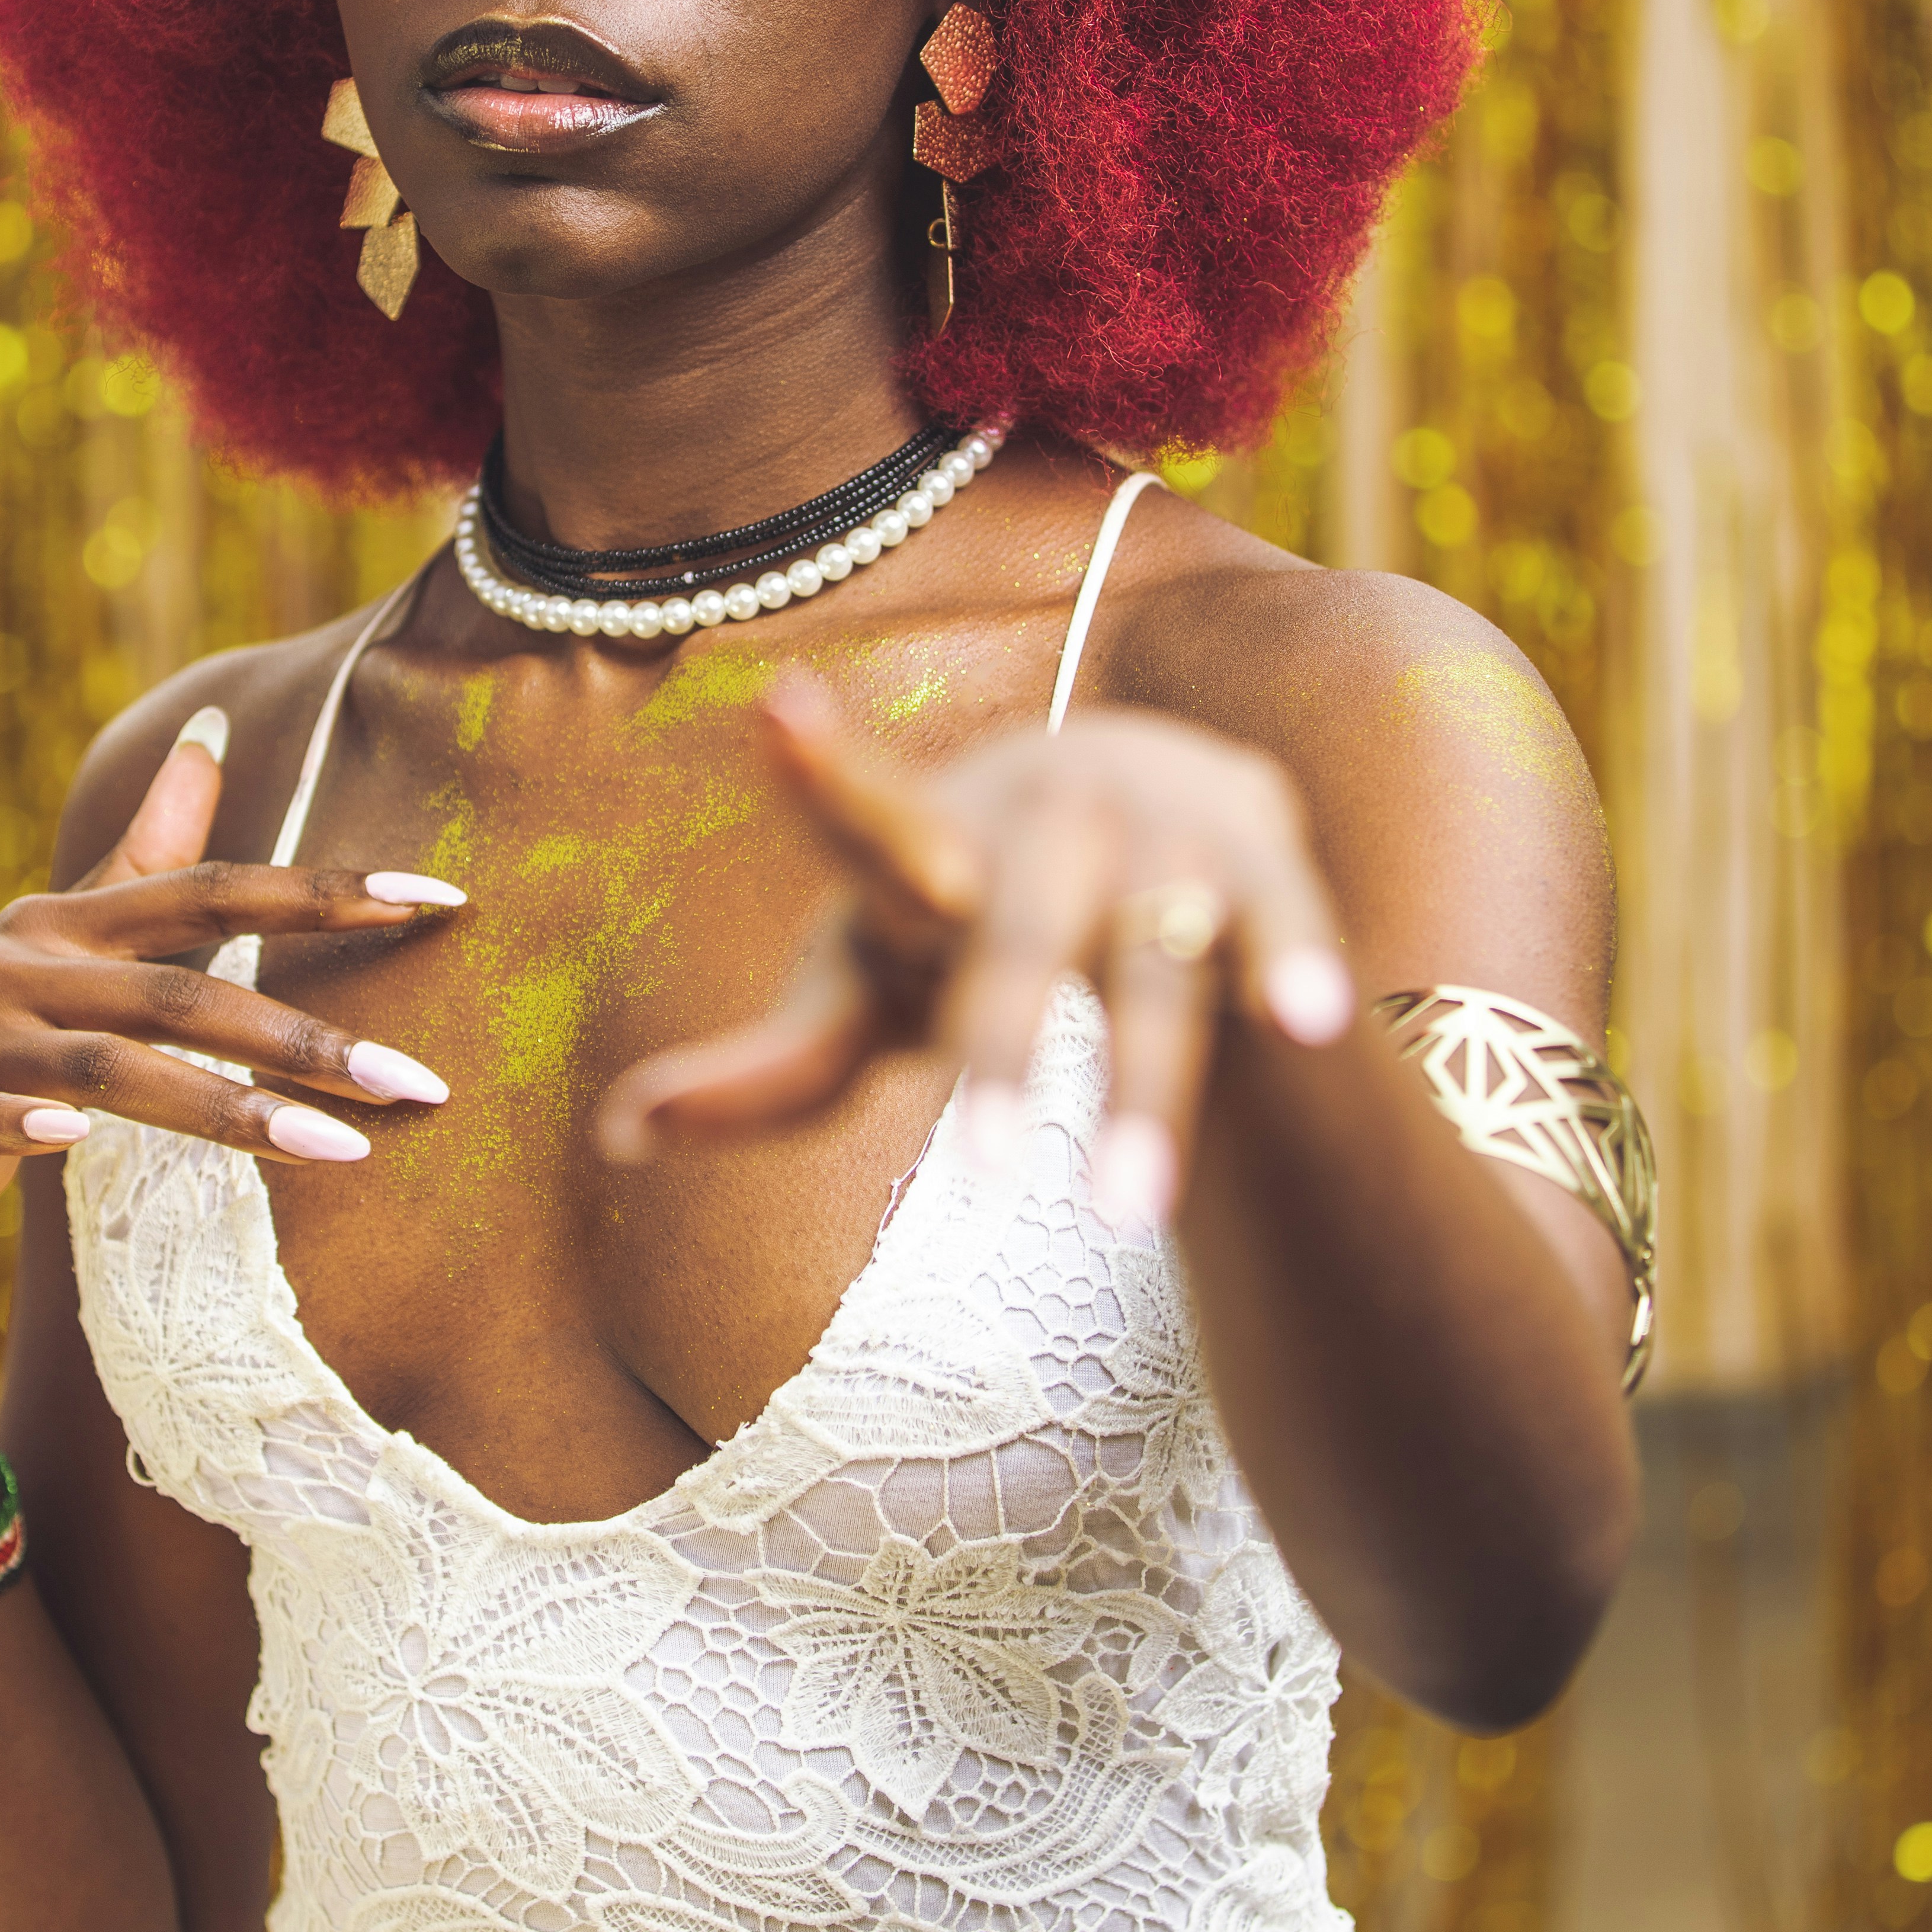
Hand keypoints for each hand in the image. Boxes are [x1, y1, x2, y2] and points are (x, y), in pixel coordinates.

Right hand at [0, 714, 459, 1275]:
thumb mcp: (59, 933)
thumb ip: (144, 850)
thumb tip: (211, 736)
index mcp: (71, 921)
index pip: (219, 891)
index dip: (328, 889)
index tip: (441, 898)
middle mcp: (26, 968)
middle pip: (185, 995)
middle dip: (309, 1039)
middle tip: (420, 1081)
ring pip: (113, 1072)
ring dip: (230, 1112)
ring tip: (339, 1149)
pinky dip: (27, 1130)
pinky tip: (74, 1147)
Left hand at [597, 677, 1355, 1231]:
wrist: (1139, 792)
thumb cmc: (965, 912)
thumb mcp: (874, 989)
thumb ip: (775, 1068)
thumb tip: (619, 1135)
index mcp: (935, 839)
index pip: (867, 818)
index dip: (828, 778)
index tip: (778, 716)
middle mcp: (1045, 812)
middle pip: (1017, 935)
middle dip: (1005, 1051)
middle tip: (981, 1179)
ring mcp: (1158, 822)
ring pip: (1152, 957)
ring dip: (1147, 1083)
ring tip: (1132, 1215)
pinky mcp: (1258, 843)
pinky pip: (1281, 916)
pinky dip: (1294, 964)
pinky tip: (1312, 1029)